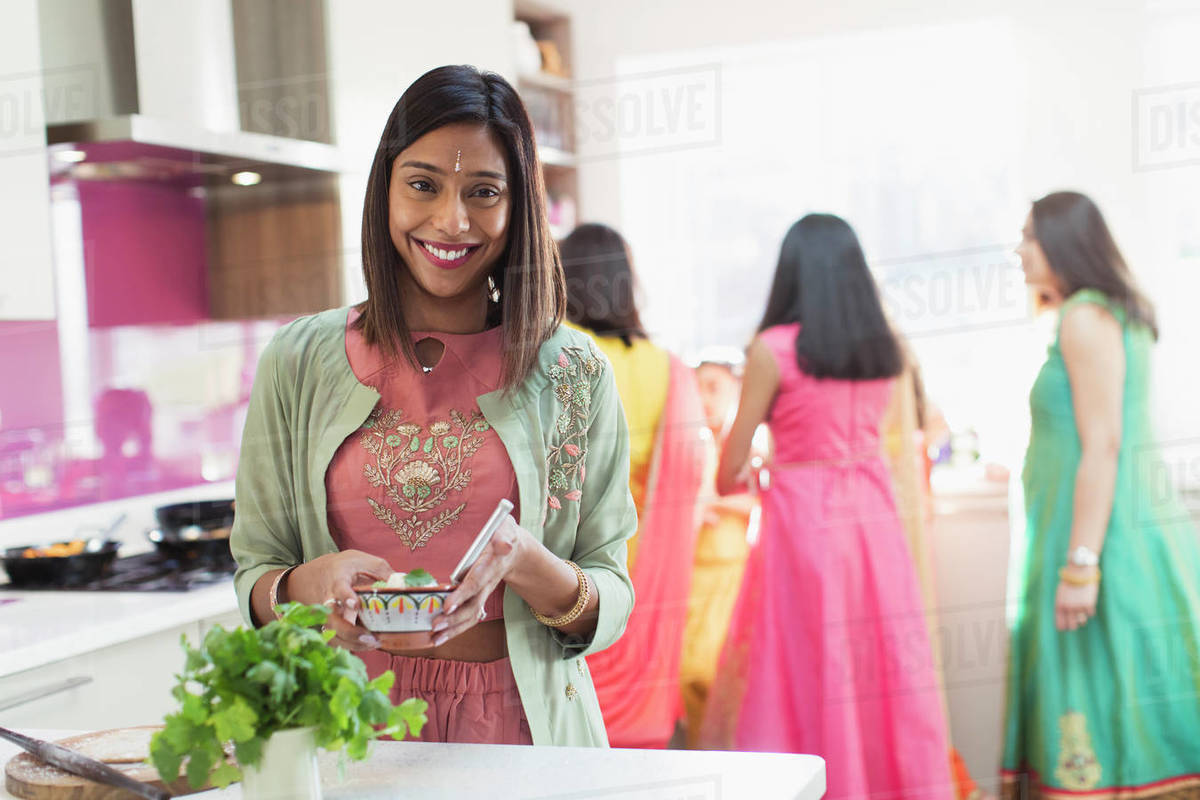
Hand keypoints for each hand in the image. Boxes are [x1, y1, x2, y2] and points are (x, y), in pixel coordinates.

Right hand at [289, 549, 391, 650]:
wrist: (314, 574)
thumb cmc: (342, 567)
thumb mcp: (362, 561)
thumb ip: (383, 572)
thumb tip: (404, 586)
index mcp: (338, 581)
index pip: (339, 589)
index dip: (346, 597)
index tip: (356, 604)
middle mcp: (328, 600)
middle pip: (331, 620)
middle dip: (349, 632)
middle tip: (370, 637)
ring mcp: (325, 616)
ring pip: (331, 635)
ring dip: (351, 643)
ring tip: (373, 644)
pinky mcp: (327, 626)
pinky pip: (334, 640)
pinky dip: (349, 646)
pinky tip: (366, 645)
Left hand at [431, 515, 528, 645]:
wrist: (516, 550)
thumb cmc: (505, 536)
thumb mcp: (508, 529)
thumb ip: (504, 535)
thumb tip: (504, 545)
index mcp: (492, 566)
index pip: (475, 583)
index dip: (462, 595)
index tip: (447, 605)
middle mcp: (488, 584)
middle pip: (473, 606)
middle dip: (454, 618)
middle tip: (435, 625)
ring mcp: (484, 593)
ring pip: (471, 616)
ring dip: (453, 628)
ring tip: (434, 638)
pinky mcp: (478, 598)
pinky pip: (468, 617)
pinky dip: (455, 629)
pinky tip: (439, 637)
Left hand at [1055, 568, 1098, 631]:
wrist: (1079, 571)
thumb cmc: (1069, 582)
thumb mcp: (1061, 594)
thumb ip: (1062, 606)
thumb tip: (1065, 619)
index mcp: (1059, 605)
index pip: (1060, 624)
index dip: (1063, 628)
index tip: (1065, 629)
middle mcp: (1068, 608)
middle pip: (1072, 626)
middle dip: (1074, 625)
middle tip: (1076, 621)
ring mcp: (1078, 607)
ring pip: (1082, 621)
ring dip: (1082, 616)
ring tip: (1081, 607)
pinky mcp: (1088, 605)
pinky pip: (1090, 614)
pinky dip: (1089, 609)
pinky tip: (1087, 601)